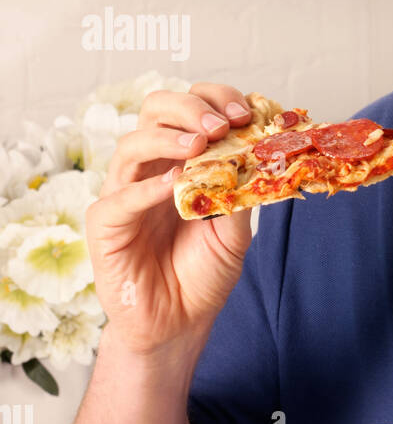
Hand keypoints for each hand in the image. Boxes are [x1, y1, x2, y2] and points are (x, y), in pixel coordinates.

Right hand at [85, 83, 255, 354]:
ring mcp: (124, 193)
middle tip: (221, 125)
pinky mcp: (105, 224)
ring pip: (132, 145)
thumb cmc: (204, 272)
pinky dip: (148, 187)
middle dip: (190, 107)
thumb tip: (256, 153)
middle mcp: (150, 169)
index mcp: (181, 160)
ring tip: (200, 145)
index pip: (190, 110)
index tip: (245, 113)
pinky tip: (174, 185)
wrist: (180, 321)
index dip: (215, 101)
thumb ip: (241, 192)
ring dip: (168, 137)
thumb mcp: (236, 230)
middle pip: (155, 111)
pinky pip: (120, 198)